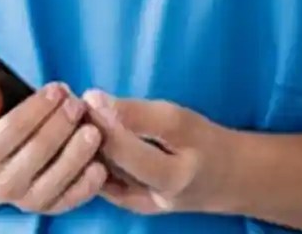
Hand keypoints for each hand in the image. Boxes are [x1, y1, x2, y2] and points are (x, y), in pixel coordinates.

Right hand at [0, 80, 107, 213]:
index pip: (12, 129)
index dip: (38, 108)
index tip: (58, 89)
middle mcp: (0, 185)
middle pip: (37, 151)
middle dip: (61, 124)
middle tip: (78, 104)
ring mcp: (25, 200)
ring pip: (55, 177)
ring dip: (77, 153)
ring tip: (93, 129)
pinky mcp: (48, 209)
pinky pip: (70, 198)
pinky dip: (87, 184)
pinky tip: (100, 164)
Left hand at [83, 90, 229, 214]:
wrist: (223, 180)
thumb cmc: (203, 142)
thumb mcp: (178, 119)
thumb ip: (136, 113)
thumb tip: (92, 99)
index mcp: (174, 178)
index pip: (130, 150)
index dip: (107, 121)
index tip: (89, 95)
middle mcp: (154, 199)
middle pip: (110, 164)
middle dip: (91, 132)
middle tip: (78, 105)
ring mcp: (140, 206)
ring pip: (101, 174)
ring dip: (85, 144)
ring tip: (79, 117)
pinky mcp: (129, 205)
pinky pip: (101, 180)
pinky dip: (91, 156)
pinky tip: (84, 137)